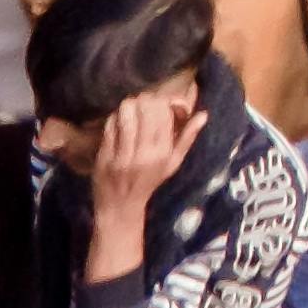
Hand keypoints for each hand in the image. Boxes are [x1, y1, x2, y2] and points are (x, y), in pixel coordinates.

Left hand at [81, 73, 200, 258]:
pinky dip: (116, 117)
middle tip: (147, 107)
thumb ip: (187, 137)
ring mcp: (122, 153)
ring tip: (133, 113)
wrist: (120, 206)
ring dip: (130, 106)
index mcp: (163, 153)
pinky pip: (110, 124)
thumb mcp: (173, 163)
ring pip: (126, 112)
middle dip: (147, 101)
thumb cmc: (150, 181)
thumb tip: (203, 115)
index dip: (164, 101)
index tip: (164, 107)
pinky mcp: (105, 155)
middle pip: (145, 107)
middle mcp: (143, 152)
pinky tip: (120, 123)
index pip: (163, 111)